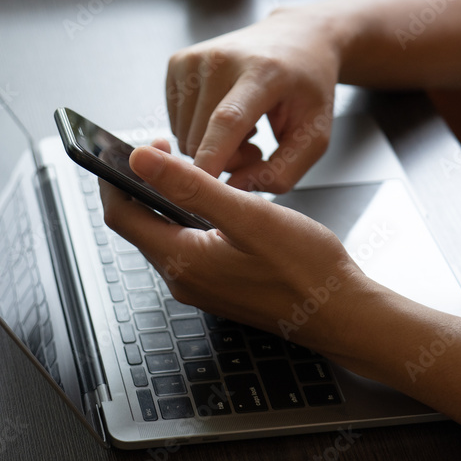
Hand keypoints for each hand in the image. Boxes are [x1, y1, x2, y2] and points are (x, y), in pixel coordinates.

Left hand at [100, 140, 373, 356]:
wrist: (344, 314)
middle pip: (137, 224)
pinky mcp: (215, 284)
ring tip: (188, 166)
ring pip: (162, 233)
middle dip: (140, 184)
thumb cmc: (306, 268)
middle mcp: (181, 278)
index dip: (116, 177)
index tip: (134, 147)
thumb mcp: (247, 215)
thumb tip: (140, 160)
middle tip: (165, 149)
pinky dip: (185, 217)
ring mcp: (197, 285)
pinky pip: (184, 245)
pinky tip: (211, 199)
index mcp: (180, 261)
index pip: (120, 215)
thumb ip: (190, 186)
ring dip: (164, 199)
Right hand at [166, 9, 341, 191]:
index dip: (212, 155)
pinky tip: (222, 113)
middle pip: (201, 138)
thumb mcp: (315, 135)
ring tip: (243, 126)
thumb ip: (282, 171)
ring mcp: (194, 58)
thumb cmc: (307, 86)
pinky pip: (175, 122)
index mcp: (264, 72)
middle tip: (255, 146)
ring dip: (210, 145)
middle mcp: (222, 59)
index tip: (200, 185)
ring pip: (184, 135)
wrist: (295, 38)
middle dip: (225, 159)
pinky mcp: (177, 63)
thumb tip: (234, 189)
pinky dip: (198, 129)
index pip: (228, 119)